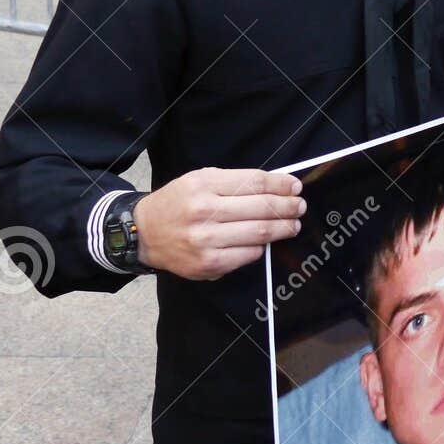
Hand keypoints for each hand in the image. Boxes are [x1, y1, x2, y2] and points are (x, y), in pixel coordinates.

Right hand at [135, 168, 304, 280]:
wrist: (143, 233)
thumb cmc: (178, 203)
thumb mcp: (200, 180)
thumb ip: (234, 182)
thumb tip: (277, 185)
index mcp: (203, 185)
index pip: (254, 182)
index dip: (280, 184)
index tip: (295, 186)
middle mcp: (203, 211)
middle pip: (261, 208)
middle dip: (287, 206)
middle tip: (300, 206)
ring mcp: (205, 240)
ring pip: (258, 233)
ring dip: (283, 228)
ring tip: (293, 224)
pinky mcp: (208, 263)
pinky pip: (248, 255)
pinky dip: (261, 247)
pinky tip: (266, 242)